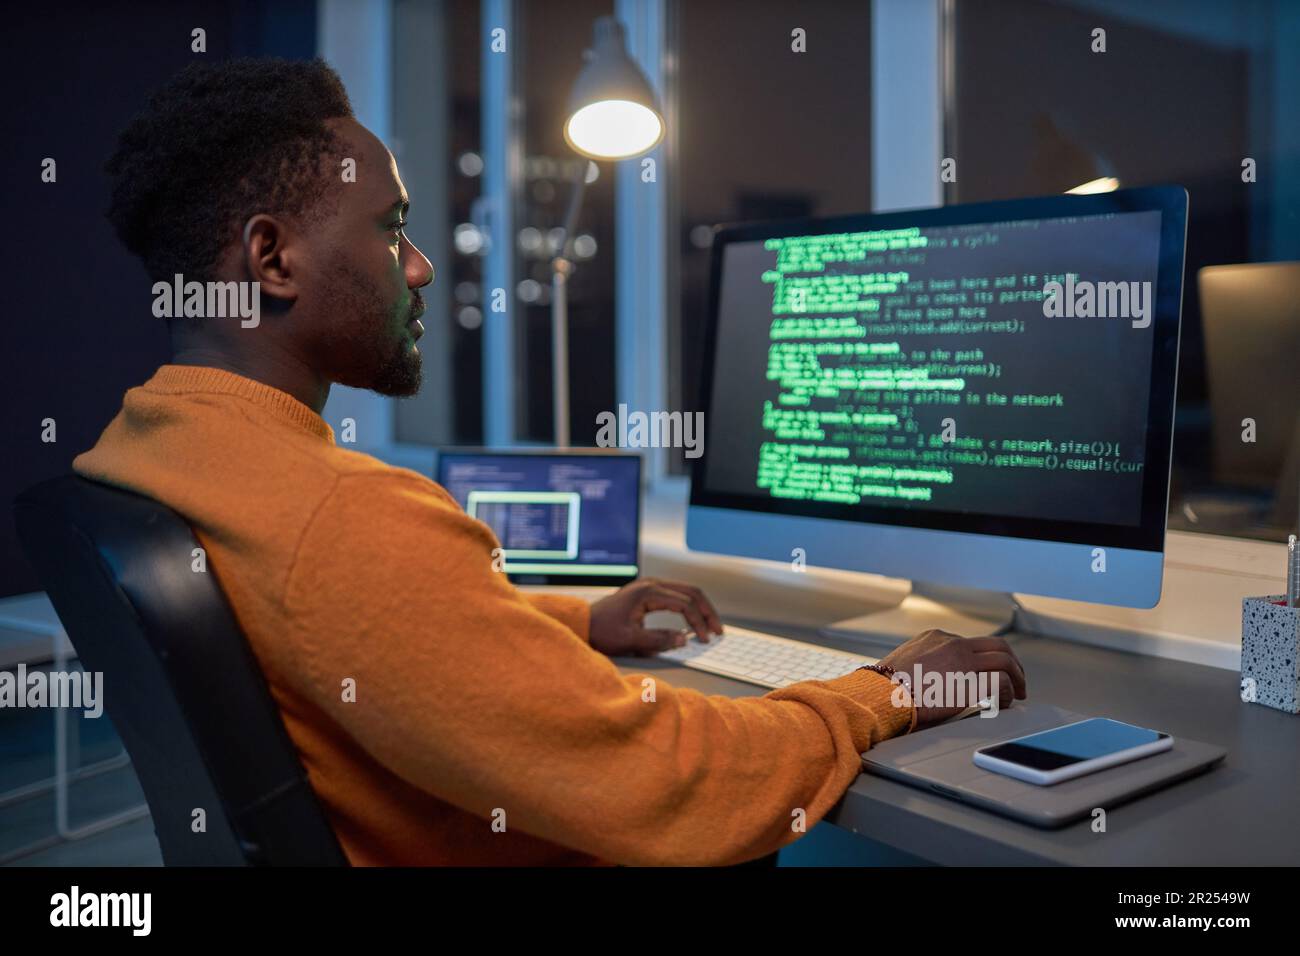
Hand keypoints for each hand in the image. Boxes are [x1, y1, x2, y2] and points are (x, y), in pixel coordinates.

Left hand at [588, 577, 723, 657]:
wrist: (583, 624)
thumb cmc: (602, 632)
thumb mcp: (630, 641)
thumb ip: (659, 640)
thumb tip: (684, 640)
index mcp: (648, 593)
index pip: (684, 604)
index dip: (698, 622)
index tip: (705, 640)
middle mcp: (651, 584)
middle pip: (691, 592)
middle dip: (707, 611)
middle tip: (718, 630)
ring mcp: (649, 586)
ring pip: (685, 591)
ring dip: (700, 608)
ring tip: (711, 626)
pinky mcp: (647, 592)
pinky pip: (676, 594)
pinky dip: (689, 606)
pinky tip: (694, 620)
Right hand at [880, 629, 1026, 730]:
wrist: (880, 695)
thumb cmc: (884, 687)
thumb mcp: (902, 664)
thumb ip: (921, 664)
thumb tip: (929, 680)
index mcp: (935, 637)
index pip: (971, 643)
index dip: (985, 659)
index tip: (988, 672)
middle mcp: (953, 643)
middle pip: (996, 645)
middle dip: (1010, 662)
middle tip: (1016, 679)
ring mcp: (964, 660)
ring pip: (1005, 660)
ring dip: (1016, 677)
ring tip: (1017, 692)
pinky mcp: (972, 682)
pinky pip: (1002, 682)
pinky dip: (1008, 692)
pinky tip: (1005, 702)